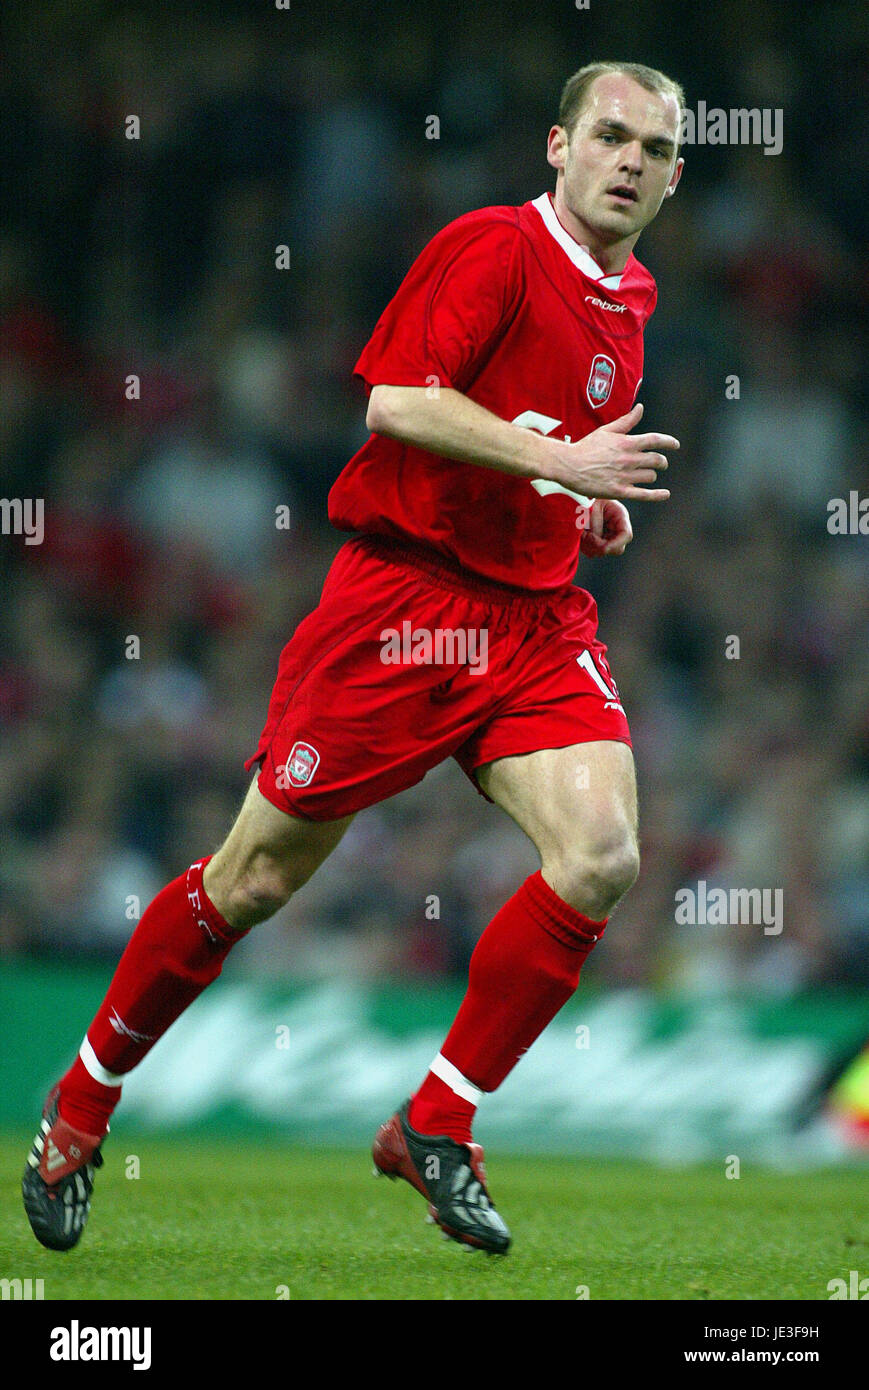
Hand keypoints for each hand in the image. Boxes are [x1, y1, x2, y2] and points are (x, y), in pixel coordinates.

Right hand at [548, 403, 676, 500]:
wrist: (568, 465)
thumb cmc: (586, 447)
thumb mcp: (607, 430)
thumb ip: (626, 421)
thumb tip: (640, 408)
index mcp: (627, 443)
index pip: (655, 440)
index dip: (669, 442)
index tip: (675, 445)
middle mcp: (629, 459)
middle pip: (657, 460)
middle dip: (662, 461)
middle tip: (661, 463)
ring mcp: (625, 476)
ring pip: (650, 476)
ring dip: (652, 475)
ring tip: (646, 475)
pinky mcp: (619, 491)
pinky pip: (644, 494)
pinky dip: (657, 495)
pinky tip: (665, 494)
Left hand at [579, 498, 632, 556]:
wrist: (577, 498)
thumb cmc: (586, 498)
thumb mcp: (592, 507)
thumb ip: (597, 524)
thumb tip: (598, 542)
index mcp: (620, 517)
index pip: (626, 535)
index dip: (616, 544)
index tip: (603, 547)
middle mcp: (616, 529)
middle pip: (617, 548)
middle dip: (601, 546)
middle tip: (587, 536)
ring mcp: (607, 537)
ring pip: (602, 552)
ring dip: (590, 546)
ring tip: (582, 533)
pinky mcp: (597, 542)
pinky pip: (592, 552)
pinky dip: (585, 547)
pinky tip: (581, 535)